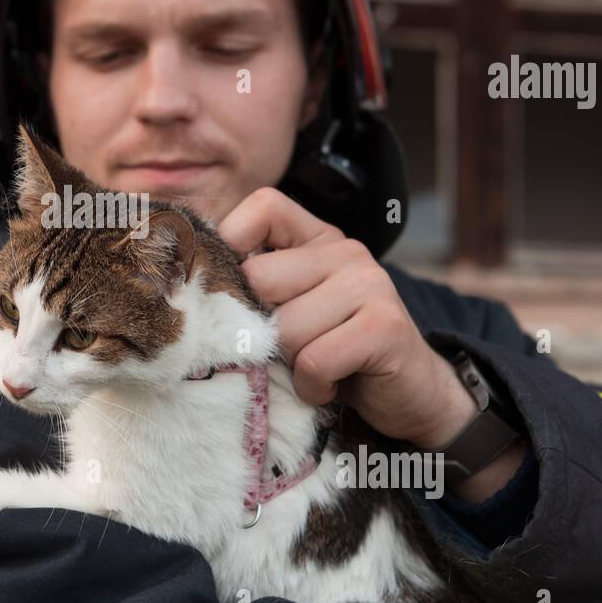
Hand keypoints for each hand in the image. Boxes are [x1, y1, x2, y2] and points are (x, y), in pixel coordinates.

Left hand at [217, 187, 479, 449]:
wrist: (411, 395)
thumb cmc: (336, 353)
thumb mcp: (293, 308)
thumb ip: (258, 286)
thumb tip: (190, 279)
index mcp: (319, 239)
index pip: (263, 206)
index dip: (235, 242)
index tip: (241, 293)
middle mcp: (347, 252)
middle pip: (260, 279)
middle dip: (263, 327)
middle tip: (289, 347)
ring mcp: (370, 285)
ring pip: (286, 327)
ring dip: (292, 364)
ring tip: (316, 368)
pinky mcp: (384, 327)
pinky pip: (314, 360)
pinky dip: (314, 386)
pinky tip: (331, 385)